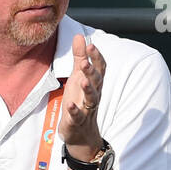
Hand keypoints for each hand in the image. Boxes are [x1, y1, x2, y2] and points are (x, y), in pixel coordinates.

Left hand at [58, 34, 105, 154]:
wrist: (81, 133)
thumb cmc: (80, 101)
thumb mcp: (78, 77)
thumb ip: (79, 57)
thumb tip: (79, 36)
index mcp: (94, 83)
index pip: (100, 68)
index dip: (96, 57)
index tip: (91, 45)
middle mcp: (94, 95)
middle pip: (97, 81)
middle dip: (92, 71)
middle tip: (84, 61)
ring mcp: (87, 108)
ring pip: (92, 98)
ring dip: (88, 89)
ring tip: (82, 80)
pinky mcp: (78, 121)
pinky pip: (78, 116)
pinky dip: (75, 110)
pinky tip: (70, 104)